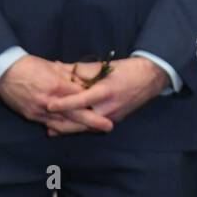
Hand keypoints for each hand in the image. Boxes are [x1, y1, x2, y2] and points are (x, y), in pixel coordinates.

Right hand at [0, 55, 113, 132]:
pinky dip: (62, 128)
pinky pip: (50, 125)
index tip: (108, 106)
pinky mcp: (32, 116)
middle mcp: (50, 101)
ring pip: (63, 124)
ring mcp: (40, 111)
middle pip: (75, 114)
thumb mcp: (54, 67)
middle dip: (93, 121)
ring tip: (94, 130)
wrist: (4, 73)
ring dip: (79, 128)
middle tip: (108, 126)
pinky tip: (72, 130)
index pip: (81, 97)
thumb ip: (70, 76)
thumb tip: (86, 82)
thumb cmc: (31, 66)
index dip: (95, 103)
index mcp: (57, 86)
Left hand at [44, 57, 169, 135]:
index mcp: (106, 91)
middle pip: (81, 121)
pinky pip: (95, 126)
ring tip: (52, 130)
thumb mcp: (104, 66)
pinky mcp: (115, 120)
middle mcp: (109, 107)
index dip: (64, 103)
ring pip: (87, 127)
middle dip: (62, 124)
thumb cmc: (128, 69)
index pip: (81, 100)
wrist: (151, 78)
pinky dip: (82, 127)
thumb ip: (80, 70)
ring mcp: (113, 116)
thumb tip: (58, 67)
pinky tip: (70, 128)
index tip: (49, 105)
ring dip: (70, 128)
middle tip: (44, 125)